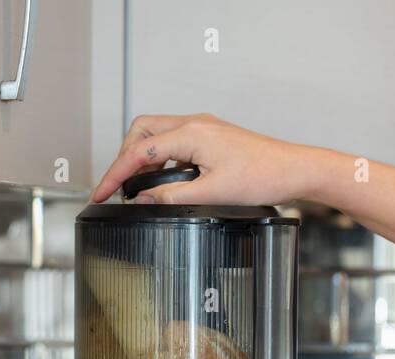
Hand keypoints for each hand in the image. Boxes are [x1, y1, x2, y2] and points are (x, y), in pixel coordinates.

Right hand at [90, 113, 318, 205]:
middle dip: (123, 157)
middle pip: (141, 131)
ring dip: (140, 155)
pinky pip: (174, 139)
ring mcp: (203, 127)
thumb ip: (173, 196)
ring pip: (156, 132)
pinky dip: (160, 156)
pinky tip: (163, 177)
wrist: (293, 169)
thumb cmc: (263, 176)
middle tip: (116, 185)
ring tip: (134, 183)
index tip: (101, 192)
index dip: (115, 174)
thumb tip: (144, 199)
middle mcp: (194, 123)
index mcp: (191, 133)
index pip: (139, 151)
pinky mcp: (211, 135)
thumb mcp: (213, 193)